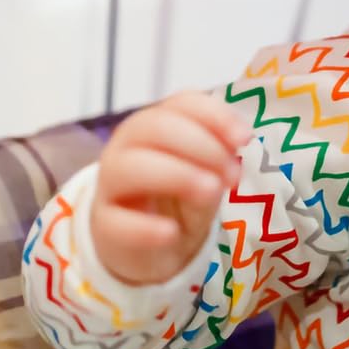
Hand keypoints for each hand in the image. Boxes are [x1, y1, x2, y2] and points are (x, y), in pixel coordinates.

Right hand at [89, 91, 248, 286]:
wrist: (151, 245)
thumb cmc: (180, 196)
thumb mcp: (208, 172)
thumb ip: (220, 156)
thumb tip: (235, 144)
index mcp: (156, 123)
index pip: (183, 103)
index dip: (216, 116)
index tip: (245, 138)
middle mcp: (128, 145)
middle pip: (156, 127)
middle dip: (203, 146)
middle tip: (233, 174)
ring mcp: (110, 183)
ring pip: (131, 166)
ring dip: (179, 176)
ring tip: (211, 193)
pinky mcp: (103, 224)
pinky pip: (116, 222)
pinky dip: (145, 227)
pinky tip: (171, 232)